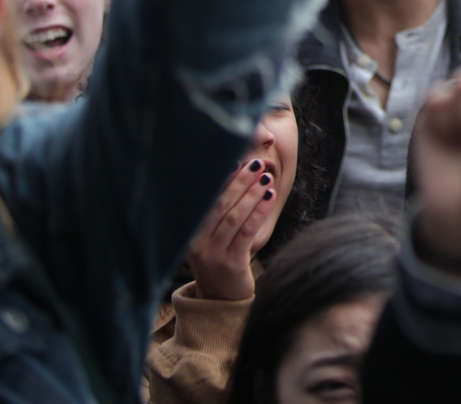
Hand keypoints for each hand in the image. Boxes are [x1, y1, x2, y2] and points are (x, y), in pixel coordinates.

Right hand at [186, 158, 275, 300]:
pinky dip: (259, 211)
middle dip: (240, 182)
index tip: (237, 160)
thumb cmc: (222, 259)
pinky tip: (270, 197)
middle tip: (257, 164)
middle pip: (219, 205)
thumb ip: (220, 210)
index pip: (206, 199)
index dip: (222, 179)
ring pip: (233, 217)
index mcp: (190, 232)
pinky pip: (246, 232)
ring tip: (266, 177)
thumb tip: (234, 170)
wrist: (222, 299)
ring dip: (251, 194)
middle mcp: (196, 243)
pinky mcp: (230, 264)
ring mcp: (212, 254)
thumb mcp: (213, 236)